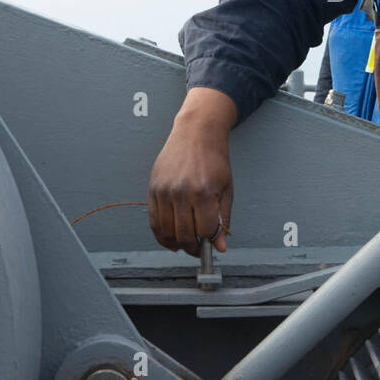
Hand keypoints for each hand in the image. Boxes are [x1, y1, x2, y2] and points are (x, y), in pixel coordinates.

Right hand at [148, 88, 237, 256]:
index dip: (209, 241)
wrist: (196, 132)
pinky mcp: (153, 188)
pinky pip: (153, 221)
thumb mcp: (227, 188)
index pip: (204, 231)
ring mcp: (164, 191)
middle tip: (198, 248)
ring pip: (166, 231)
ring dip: (176, 244)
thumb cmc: (214, 159)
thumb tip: (220, 247)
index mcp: (203, 192)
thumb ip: (222, 219)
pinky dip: (161, 234)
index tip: (211, 243)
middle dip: (192, 247)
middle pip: (184, 235)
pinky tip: (170, 239)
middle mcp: (181, 192)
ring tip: (184, 244)